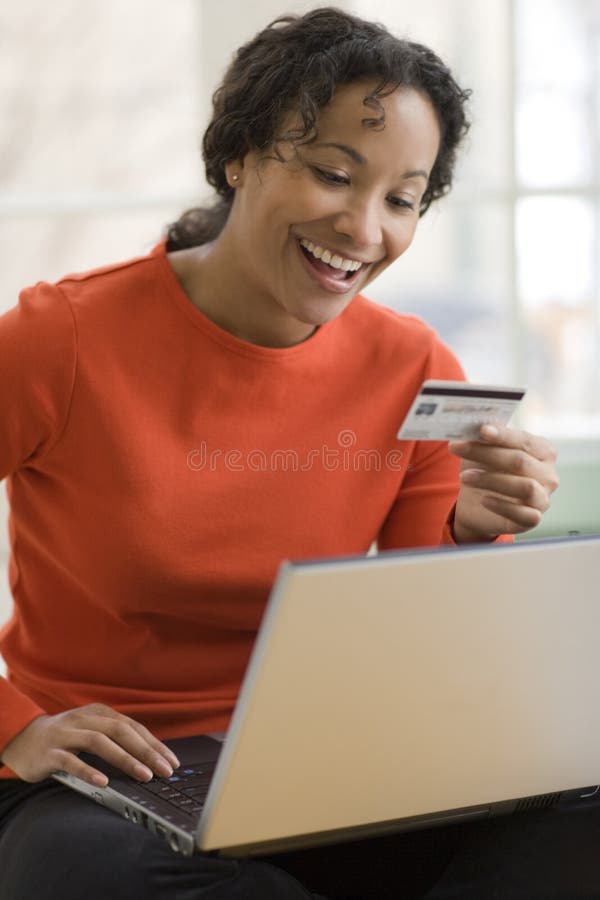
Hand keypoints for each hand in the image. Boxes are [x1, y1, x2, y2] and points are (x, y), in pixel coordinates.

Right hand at [0, 703, 179, 786]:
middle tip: (164, 770)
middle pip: (121, 731)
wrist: (22, 739)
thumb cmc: (64, 738)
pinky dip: (89, 770)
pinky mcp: (49, 752)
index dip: (154, 744)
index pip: (133, 727)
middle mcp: (84, 719)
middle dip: (146, 751)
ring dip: (124, 759)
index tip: (172, 762)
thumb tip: (149, 758)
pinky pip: (71, 760)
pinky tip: (104, 782)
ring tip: (143, 776)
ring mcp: (66, 734)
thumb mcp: (91, 731)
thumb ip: (115, 740)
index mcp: (99, 713)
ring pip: (99, 742)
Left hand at [449, 424, 558, 542]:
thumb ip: (486, 437)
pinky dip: (502, 506)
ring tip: (464, 476)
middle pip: (521, 462)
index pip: (525, 440)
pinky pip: (525, 514)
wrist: (477, 504)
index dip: (503, 435)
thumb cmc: (486, 470)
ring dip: (491, 479)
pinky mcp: (532, 519)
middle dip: (487, 454)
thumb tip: (479, 426)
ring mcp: (543, 498)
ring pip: (525, 487)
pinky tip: (484, 500)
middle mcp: (548, 475)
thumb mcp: (483, 450)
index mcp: (543, 451)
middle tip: (459, 448)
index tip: (482, 430)